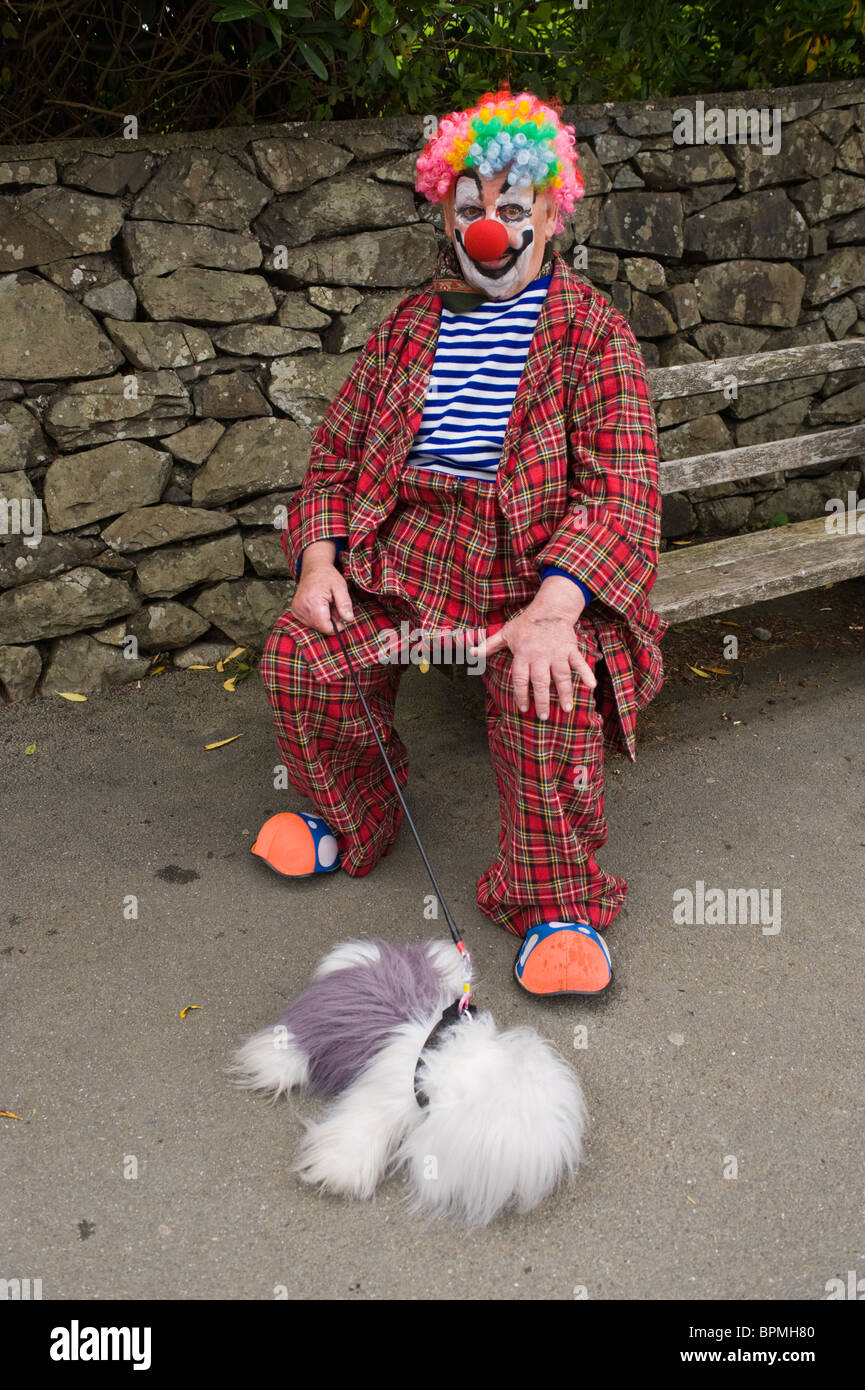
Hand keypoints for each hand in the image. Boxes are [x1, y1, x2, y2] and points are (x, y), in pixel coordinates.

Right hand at [290, 550, 353, 634]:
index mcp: (313, 602)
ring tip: (327, 604)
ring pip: (315, 625)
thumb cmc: (327, 576)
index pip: (325, 626)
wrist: (314, 568)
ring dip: (324, 618)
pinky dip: (317, 616)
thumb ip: (345, 604)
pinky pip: (308, 621)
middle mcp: (301, 607)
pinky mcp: (295, 610)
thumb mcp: (341, 587)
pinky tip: (319, 606)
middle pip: (320, 627)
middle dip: (330, 621)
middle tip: (334, 606)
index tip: (342, 617)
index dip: (337, 626)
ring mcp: (296, 610)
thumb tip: (349, 619)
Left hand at [469, 578, 595, 719]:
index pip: (520, 679)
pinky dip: (586, 674)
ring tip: (567, 709)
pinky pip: (579, 663)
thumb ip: (489, 645)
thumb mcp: (505, 633)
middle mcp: (540, 656)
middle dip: (542, 700)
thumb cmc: (526, 624)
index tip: (523, 708)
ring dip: (565, 693)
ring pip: (561, 676)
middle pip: (541, 682)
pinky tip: (591, 686)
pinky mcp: (570, 649)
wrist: (550, 608)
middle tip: (544, 716)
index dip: (521, 694)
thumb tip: (471, 652)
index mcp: (523, 654)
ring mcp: (557, 653)